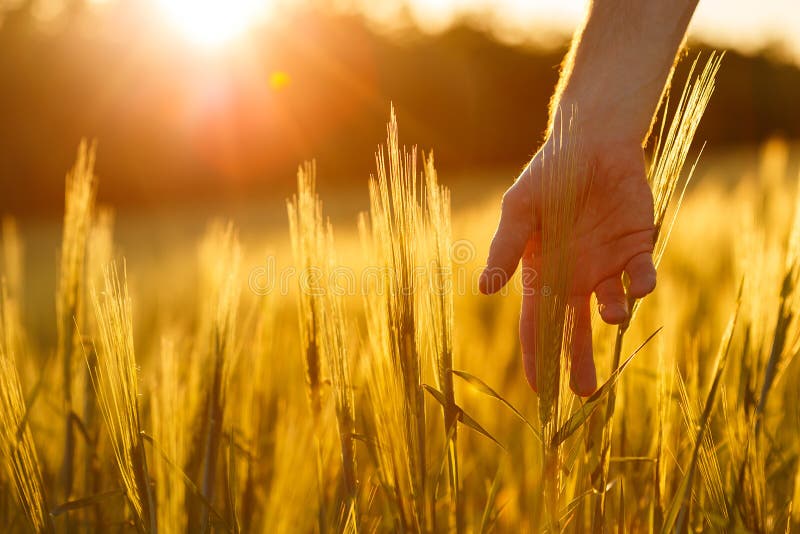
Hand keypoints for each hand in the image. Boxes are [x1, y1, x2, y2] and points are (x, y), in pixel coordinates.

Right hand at [478, 122, 656, 395]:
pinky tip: (638, 285)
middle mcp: (575, 277)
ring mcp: (607, 264)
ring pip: (612, 305)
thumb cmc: (548, 175)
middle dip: (580, 360)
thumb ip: (505, 248)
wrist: (590, 142)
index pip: (537, 322)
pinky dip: (642, 283)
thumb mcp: (519, 210)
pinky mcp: (637, 247)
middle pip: (576, 328)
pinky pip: (641, 275)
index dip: (538, 354)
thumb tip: (483, 290)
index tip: (540, 389)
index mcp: (542, 272)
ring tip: (610, 314)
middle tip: (585, 393)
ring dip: (613, 314)